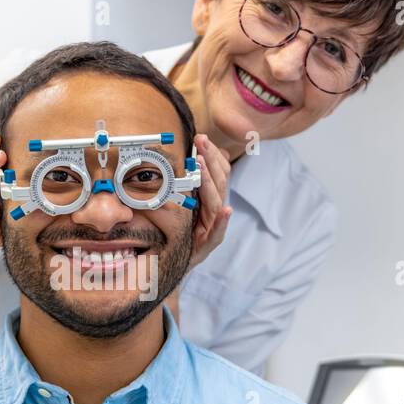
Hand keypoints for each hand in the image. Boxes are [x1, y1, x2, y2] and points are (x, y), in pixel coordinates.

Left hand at [187, 134, 231, 270]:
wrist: (177, 264)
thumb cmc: (182, 234)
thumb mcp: (186, 206)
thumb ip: (191, 185)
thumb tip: (199, 158)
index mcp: (212, 201)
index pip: (219, 173)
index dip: (213, 155)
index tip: (201, 139)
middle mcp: (216, 212)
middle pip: (220, 182)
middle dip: (211, 160)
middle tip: (201, 142)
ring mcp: (214, 228)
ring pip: (217, 202)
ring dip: (212, 183)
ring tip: (203, 166)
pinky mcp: (209, 245)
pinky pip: (218, 233)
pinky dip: (223, 221)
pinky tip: (226, 210)